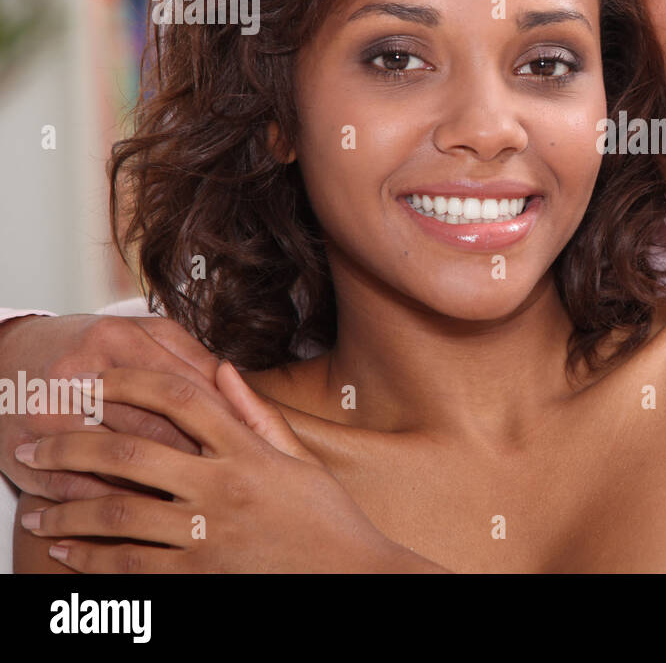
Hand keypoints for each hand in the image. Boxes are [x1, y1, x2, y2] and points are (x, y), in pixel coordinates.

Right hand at [1, 314, 227, 499]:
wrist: (6, 359)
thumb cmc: (88, 347)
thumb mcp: (139, 333)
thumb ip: (187, 354)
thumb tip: (232, 383)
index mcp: (116, 339)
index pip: (182, 388)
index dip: (218, 420)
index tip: (244, 444)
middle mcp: (79, 375)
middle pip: (153, 430)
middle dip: (193, 461)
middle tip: (228, 484)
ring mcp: (48, 416)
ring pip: (119, 466)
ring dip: (157, 491)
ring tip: (191, 506)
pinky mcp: (25, 452)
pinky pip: (78, 490)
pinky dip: (112, 507)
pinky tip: (140, 518)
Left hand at [15, 364, 445, 572]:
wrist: (351, 576)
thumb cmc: (328, 518)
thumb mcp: (298, 459)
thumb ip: (255, 414)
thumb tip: (222, 369)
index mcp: (248, 450)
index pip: (180, 397)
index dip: (132, 380)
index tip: (96, 380)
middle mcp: (223, 486)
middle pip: (131, 453)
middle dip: (72, 446)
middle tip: (33, 447)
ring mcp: (209, 533)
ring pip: (119, 513)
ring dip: (68, 509)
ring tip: (36, 510)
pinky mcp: (200, 573)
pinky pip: (132, 565)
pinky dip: (91, 559)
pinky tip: (67, 552)